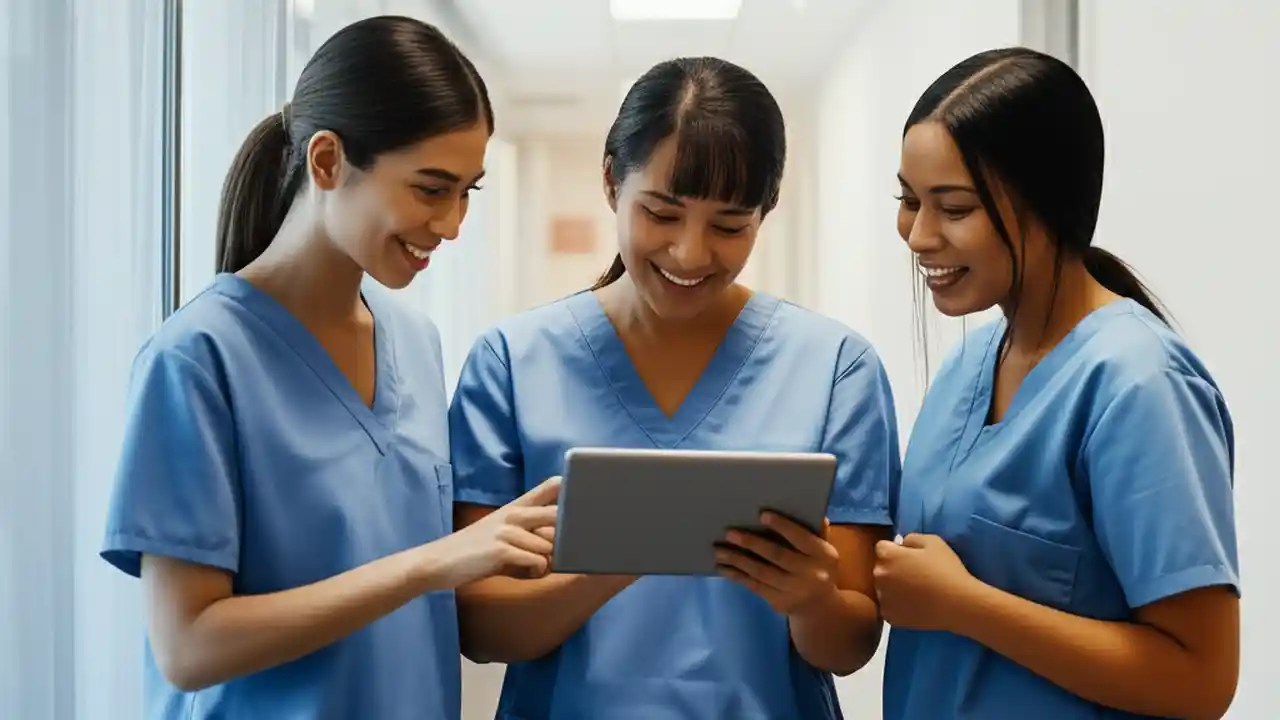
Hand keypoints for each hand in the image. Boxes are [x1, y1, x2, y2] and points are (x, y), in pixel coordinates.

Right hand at [429, 476, 560, 587]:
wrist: (439, 562)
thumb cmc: (475, 550)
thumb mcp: (501, 531)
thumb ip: (529, 529)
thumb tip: (561, 539)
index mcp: (515, 506)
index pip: (551, 486)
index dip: (571, 489)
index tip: (583, 500)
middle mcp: (513, 514)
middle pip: (558, 516)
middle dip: (565, 537)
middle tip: (559, 551)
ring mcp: (507, 530)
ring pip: (549, 547)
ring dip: (545, 563)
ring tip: (529, 568)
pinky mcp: (502, 550)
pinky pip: (538, 562)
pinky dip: (535, 572)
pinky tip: (522, 574)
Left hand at [716, 512, 840, 615]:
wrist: (820, 608)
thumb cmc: (817, 569)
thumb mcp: (824, 551)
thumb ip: (816, 532)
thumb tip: (811, 512)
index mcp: (823, 556)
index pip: (801, 538)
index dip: (782, 526)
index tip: (762, 515)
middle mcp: (811, 574)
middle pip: (777, 556)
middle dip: (751, 543)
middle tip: (729, 533)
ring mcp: (794, 591)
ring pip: (761, 572)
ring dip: (737, 560)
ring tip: (718, 550)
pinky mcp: (779, 602)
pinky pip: (754, 586)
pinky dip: (737, 576)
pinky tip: (723, 568)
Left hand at [873, 533, 980, 631]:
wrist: (959, 604)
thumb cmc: (947, 569)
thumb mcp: (933, 542)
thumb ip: (911, 538)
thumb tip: (901, 544)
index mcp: (887, 556)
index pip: (882, 547)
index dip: (896, 550)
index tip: (910, 557)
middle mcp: (879, 576)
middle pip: (880, 567)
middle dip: (892, 568)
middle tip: (914, 575)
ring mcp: (883, 598)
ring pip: (883, 588)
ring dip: (893, 587)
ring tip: (915, 592)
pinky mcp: (889, 616)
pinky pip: (888, 607)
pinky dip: (897, 605)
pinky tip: (914, 605)